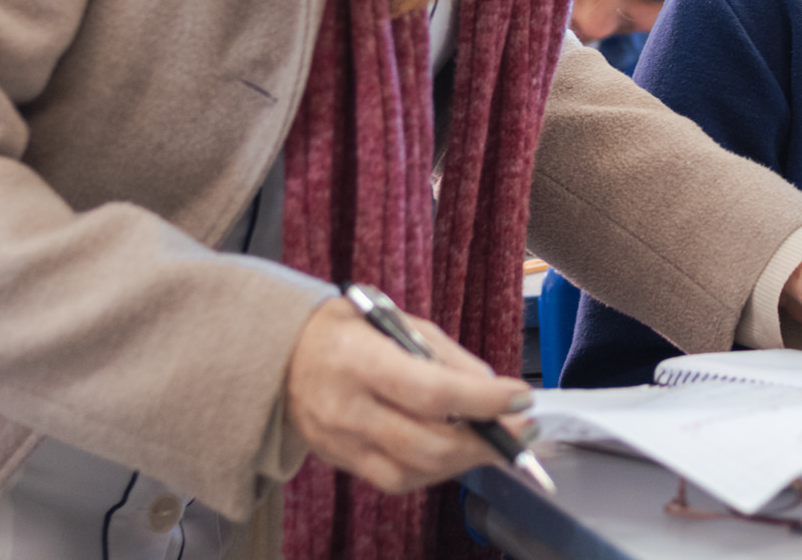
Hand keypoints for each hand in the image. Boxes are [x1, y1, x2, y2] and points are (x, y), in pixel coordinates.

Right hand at [285, 297, 533, 493]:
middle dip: (487, 442)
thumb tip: (489, 388)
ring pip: (416, 471)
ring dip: (467, 461)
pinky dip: (437, 470)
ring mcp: (341, 443)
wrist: (277, 356)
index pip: (429, 392)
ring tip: (499, 442)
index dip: (481, 400)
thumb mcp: (396, 319)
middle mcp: (347, 408)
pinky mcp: (342, 463)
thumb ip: (443, 355)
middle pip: (427, 444)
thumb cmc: (345, 330)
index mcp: (359, 360)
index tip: (520, 397)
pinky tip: (459, 452)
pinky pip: (398, 481)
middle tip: (523, 428)